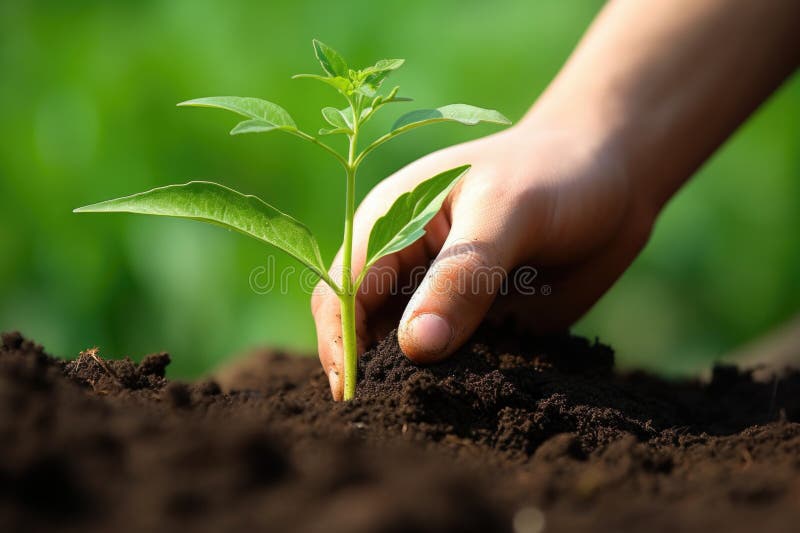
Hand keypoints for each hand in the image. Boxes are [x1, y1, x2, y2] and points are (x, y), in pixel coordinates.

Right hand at [312, 112, 655, 399]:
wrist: (613, 178)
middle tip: (391, 414)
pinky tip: (465, 404)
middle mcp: (408, 265)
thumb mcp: (506, 213)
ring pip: (407, 351)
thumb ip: (462, 277)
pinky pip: (453, 361)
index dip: (341, 341)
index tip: (357, 392)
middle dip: (370, 369)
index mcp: (391, 224)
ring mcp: (442, 296)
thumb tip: (416, 347)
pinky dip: (452, 383)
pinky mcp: (478, 322)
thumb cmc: (553, 174)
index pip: (344, 291)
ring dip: (411, 381)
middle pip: (365, 327)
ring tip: (426, 416)